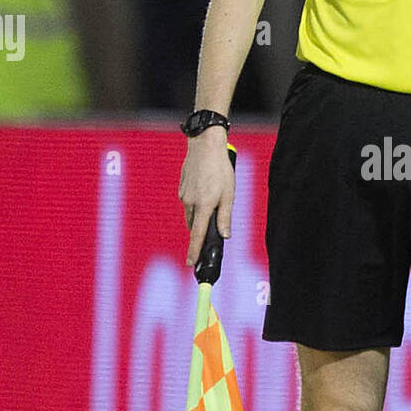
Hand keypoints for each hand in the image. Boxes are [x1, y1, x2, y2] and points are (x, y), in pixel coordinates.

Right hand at [178, 127, 234, 266]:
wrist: (205, 146)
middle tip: (214, 224)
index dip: (195, 251)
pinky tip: (205, 189)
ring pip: (191, 214)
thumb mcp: (229, 194)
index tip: (191, 264)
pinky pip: (188, 202)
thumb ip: (225, 217)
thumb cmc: (221, 170)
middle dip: (202, 230)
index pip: (198, 236)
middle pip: (194, 226)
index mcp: (204, 206)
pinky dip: (196, 203)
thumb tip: (224, 235)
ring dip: (200, 215)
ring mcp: (184, 195)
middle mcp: (190, 203)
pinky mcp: (181, 188)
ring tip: (213, 198)